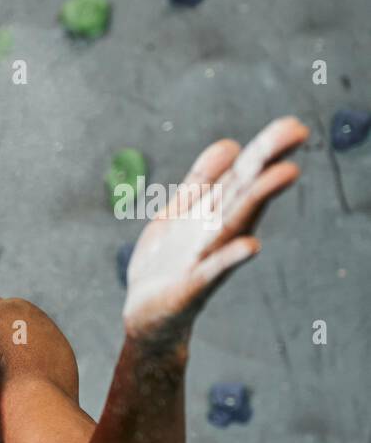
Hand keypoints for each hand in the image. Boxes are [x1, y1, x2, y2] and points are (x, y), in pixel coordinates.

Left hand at [121, 116, 309, 349]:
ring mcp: (206, 258)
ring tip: (285, 173)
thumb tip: (230, 144)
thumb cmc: (167, 264)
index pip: (241, 176)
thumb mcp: (179, 214)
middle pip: (243, 191)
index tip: (292, 125)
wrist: (146, 316)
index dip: (263, 150)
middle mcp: (217, 232)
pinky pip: (213, 271)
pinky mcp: (192, 287)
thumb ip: (201, 182)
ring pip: (234, 224)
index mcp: (213, 212)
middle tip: (296, 130)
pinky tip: (251, 246)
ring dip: (258, 199)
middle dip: (266, 161)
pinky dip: (230, 259)